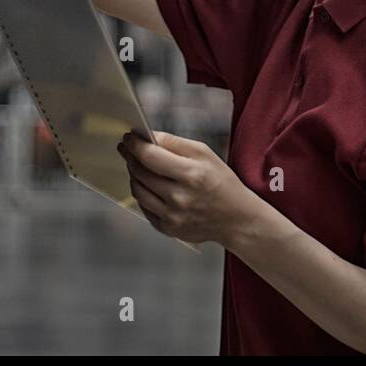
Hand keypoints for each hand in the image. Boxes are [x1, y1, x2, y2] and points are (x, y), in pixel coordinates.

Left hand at [118, 130, 262, 246]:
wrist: (235, 218)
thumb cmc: (221, 183)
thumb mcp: (205, 154)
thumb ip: (175, 143)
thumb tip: (148, 137)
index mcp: (192, 174)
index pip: (150, 156)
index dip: (134, 144)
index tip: (129, 137)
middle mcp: (180, 197)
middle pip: (140, 172)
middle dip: (130, 157)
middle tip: (129, 148)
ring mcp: (172, 216)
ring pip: (137, 190)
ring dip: (133, 175)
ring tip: (138, 165)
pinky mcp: (167, 228)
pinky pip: (143, 206)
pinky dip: (143, 193)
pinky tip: (148, 184)